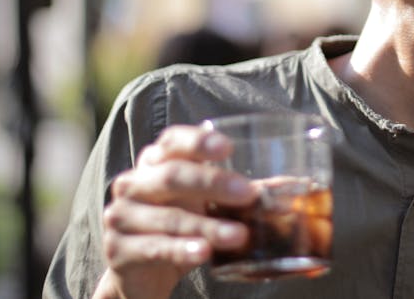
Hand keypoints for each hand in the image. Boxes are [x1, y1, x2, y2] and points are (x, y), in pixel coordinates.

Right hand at [93, 125, 258, 298]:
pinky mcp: (118, 250)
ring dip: (207, 226)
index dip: (197, 142)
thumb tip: (295, 188)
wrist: (138, 273)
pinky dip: (182, 250)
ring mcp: (121, 216)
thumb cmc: (179, 227)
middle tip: (247, 194)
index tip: (228, 147)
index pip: (171, 141)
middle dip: (212, 183)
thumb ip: (241, 194)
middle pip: (172, 176)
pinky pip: (155, 247)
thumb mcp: (206, 206)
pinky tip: (204, 254)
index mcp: (153, 163)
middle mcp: (133, 183)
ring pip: (169, 217)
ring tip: (239, 235)